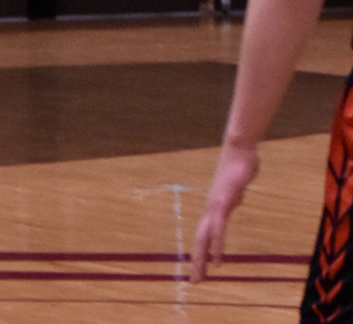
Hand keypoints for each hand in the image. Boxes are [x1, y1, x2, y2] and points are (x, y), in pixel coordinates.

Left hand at [190, 143, 259, 281]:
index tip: (200, 269)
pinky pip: (218, 229)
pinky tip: (216, 260)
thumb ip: (233, 197)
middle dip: (196, 263)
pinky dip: (216, 245)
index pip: (204, 235)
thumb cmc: (239, 166)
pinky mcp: (223, 202)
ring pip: (204, 238)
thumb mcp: (236, 188)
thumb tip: (233, 201)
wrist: (239, 150)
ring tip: (201, 277)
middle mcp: (211, 210)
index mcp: (214, 208)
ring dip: (201, 259)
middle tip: (194, 282)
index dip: (201, 253)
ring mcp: (215, 206)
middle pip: (199, 241)